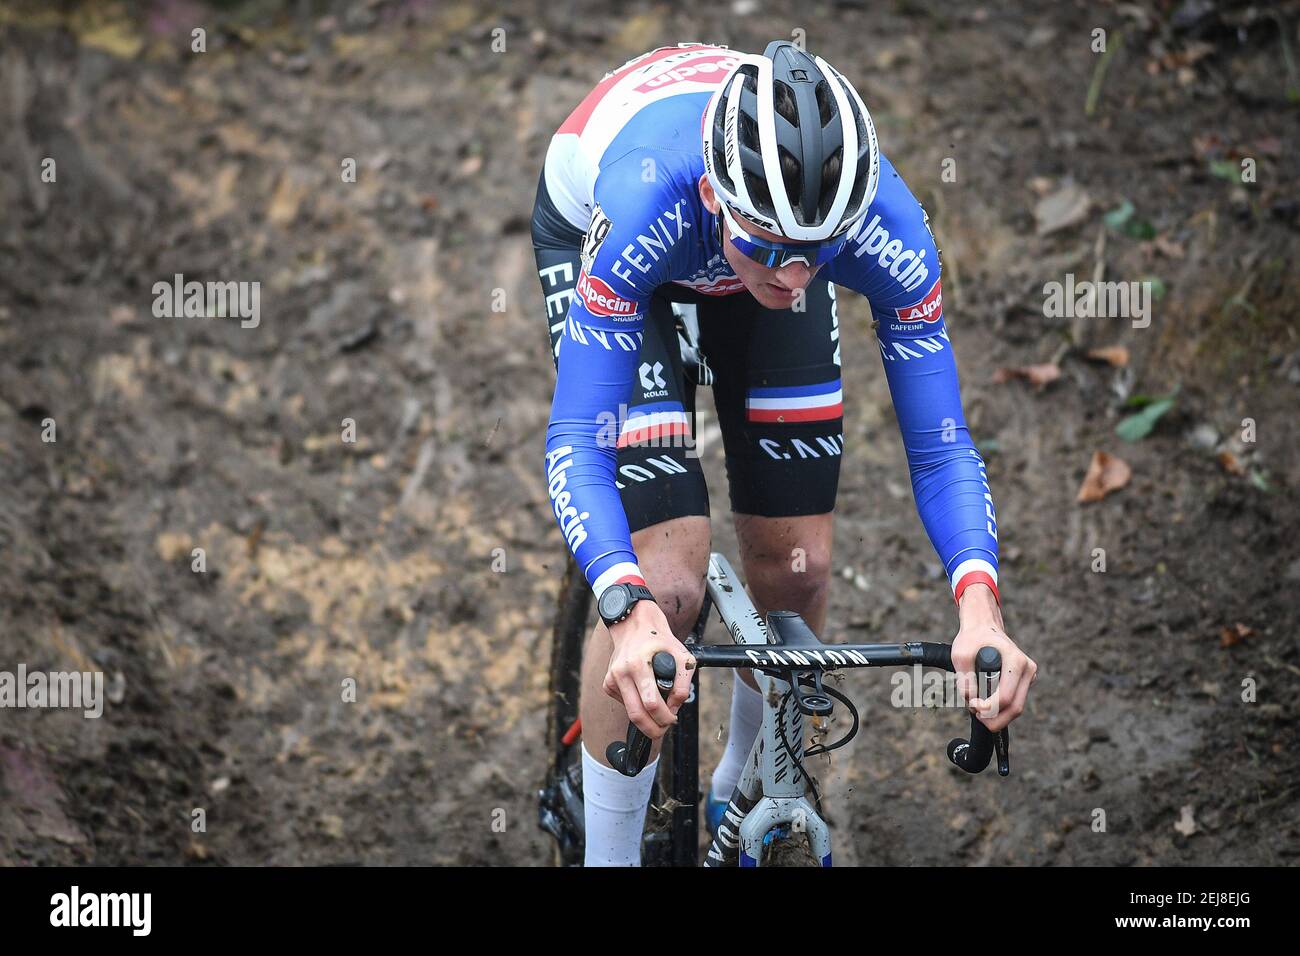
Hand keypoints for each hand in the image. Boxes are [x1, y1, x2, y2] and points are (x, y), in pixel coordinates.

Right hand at [603, 599, 695, 737]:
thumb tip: (674, 708)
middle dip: (652, 729)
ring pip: (629, 712)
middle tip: (663, 729)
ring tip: (658, 714)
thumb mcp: (681, 656)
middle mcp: (621, 672)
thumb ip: (682, 684)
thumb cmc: (660, 640)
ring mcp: (612, 678)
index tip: (672, 718)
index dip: (664, 717)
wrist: (634, 625)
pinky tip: (643, 693)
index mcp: (639, 664)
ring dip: (645, 720)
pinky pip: (624, 704)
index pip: (651, 703)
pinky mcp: (607, 683)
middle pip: (636, 715)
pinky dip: (636, 705)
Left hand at [950, 583, 1036, 732]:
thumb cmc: (973, 638)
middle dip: (995, 718)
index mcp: (1015, 661)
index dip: (989, 708)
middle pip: (1015, 708)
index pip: (1006, 697)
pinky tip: (986, 703)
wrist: (983, 627)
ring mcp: (1029, 675)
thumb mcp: (960, 654)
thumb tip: (971, 699)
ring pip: (1017, 708)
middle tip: (976, 715)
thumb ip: (964, 678)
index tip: (973, 705)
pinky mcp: (1025, 681)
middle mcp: (1027, 669)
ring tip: (978, 709)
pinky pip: (1015, 702)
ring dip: (998, 716)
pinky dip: (1001, 708)